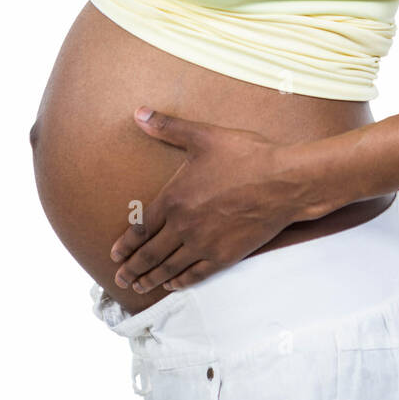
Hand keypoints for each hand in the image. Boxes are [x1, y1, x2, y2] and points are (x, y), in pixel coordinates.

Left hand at [109, 109, 304, 293]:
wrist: (283, 181)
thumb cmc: (245, 155)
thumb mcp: (204, 136)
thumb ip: (168, 127)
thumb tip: (138, 113)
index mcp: (175, 198)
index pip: (141, 227)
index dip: (125, 243)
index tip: (114, 255)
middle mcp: (184, 226)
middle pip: (150, 253)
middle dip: (132, 268)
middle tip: (119, 279)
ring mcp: (205, 244)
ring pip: (170, 267)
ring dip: (150, 279)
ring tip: (138, 287)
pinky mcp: (226, 255)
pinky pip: (196, 274)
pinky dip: (181, 282)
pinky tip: (173, 285)